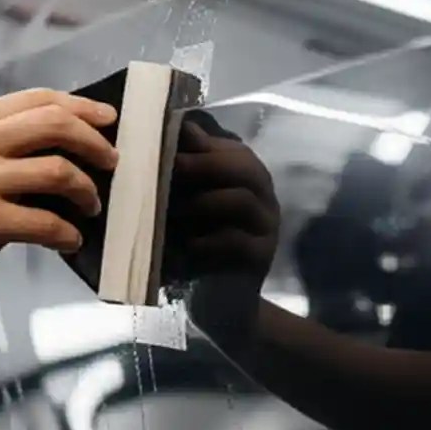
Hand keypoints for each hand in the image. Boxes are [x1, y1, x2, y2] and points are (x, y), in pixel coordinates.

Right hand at [0, 89, 117, 316]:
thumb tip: (65, 150)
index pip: (39, 99)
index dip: (82, 107)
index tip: (108, 120)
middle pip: (56, 124)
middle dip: (95, 144)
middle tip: (112, 164)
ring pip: (58, 171)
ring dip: (86, 192)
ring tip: (90, 208)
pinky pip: (46, 222)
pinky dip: (68, 234)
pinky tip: (68, 241)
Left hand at [165, 113, 279, 341]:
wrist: (219, 302)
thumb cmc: (197, 246)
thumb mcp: (188, 206)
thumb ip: (187, 171)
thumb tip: (178, 127)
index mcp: (247, 178)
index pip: (232, 148)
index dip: (200, 143)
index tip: (164, 143)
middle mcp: (263, 197)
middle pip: (244, 166)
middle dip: (202, 164)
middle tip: (168, 167)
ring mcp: (266, 227)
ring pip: (241, 200)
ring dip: (201, 201)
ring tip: (171, 210)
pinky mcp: (261, 258)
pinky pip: (238, 242)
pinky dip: (208, 241)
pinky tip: (186, 246)